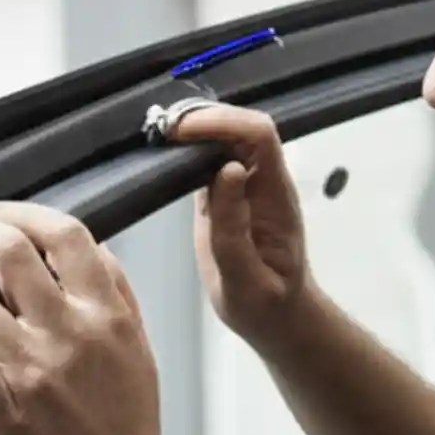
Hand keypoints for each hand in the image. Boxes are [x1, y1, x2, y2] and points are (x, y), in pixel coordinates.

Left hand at [0, 202, 181, 434]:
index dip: (19, 211)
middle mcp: (73, 333)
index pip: (65, 235)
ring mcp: (37, 370)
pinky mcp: (5, 407)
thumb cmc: (126, 430)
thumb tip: (94, 250)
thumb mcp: (137, 349)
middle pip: (10, 250)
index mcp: (108, 314)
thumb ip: (119, 295)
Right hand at [168, 105, 318, 345]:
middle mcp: (263, 181)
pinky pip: (212, 158)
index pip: (259, 135)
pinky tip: (163, 152)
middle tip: (161, 131)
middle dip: (203, 118)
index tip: (182, 132)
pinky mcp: (226, 194)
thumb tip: (227, 169)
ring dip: (194, 128)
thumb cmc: (265, 305)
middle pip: (242, 126)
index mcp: (275, 196)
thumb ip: (234, 229)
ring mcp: (246, 186)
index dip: (222, 122)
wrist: (277, 317)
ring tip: (157, 136)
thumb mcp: (247, 281)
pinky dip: (188, 148)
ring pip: (227, 137)